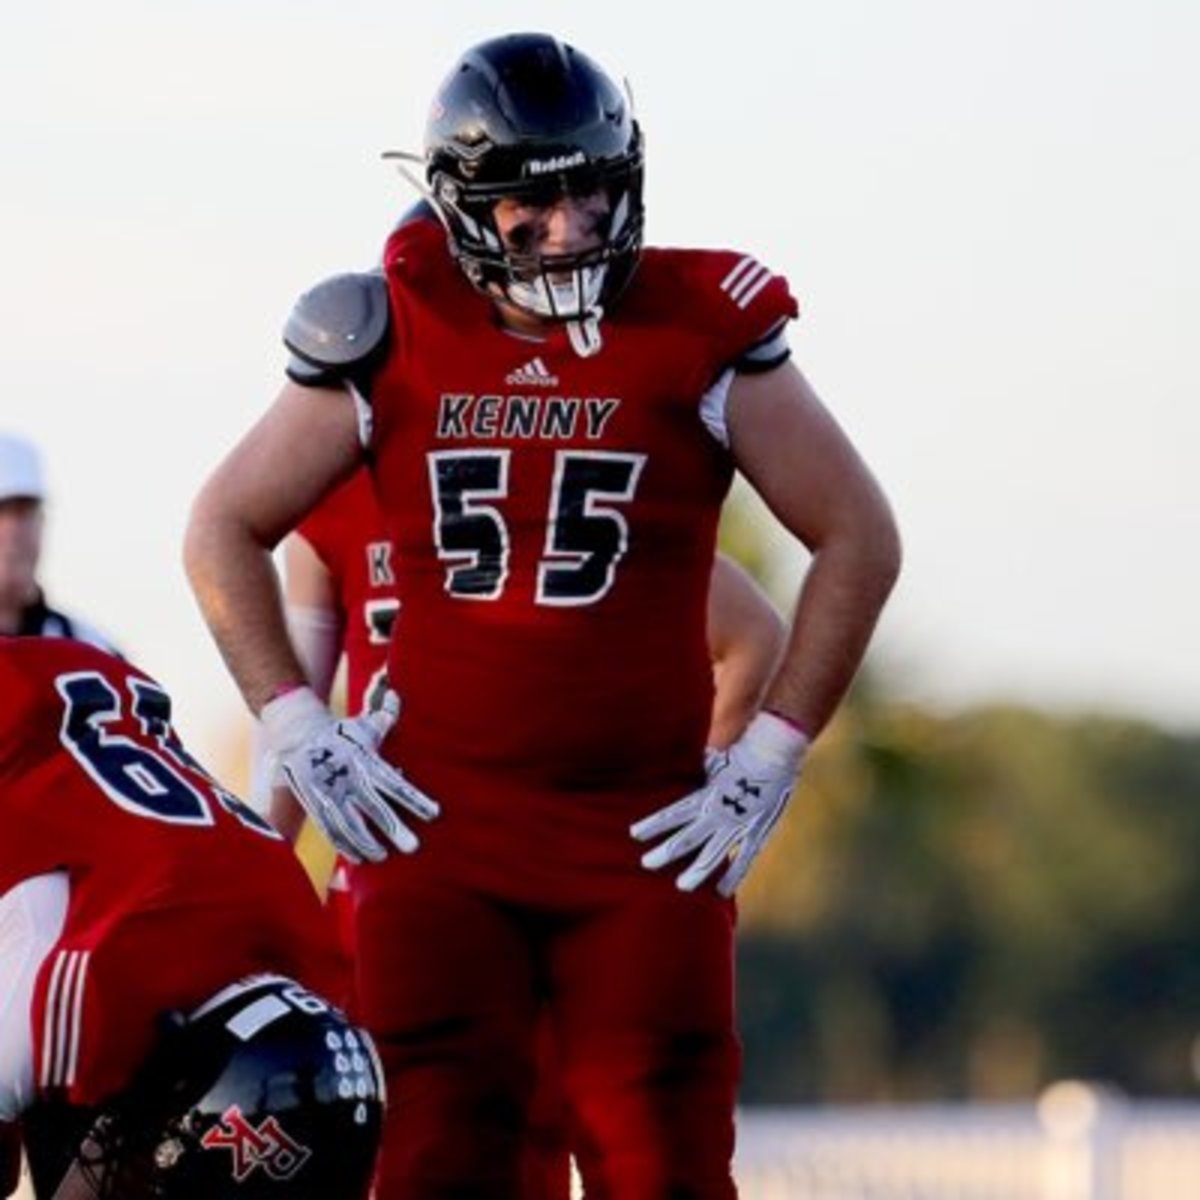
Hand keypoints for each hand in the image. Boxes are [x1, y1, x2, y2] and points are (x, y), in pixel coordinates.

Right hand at [259, 686, 438, 862]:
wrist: (299, 735)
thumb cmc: (342, 732)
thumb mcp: (365, 724)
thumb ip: (385, 716)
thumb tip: (397, 697)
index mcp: (367, 761)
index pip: (396, 784)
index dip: (415, 799)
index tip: (435, 814)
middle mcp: (350, 779)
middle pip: (376, 809)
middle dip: (394, 829)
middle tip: (413, 847)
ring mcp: (331, 793)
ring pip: (351, 824)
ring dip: (367, 843)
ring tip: (383, 856)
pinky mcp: (315, 802)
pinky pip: (330, 828)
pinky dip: (343, 844)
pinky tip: (358, 858)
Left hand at [631, 711, 807, 895]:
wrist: (772, 755)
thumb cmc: (739, 755)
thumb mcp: (710, 763)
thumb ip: (695, 774)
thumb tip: (676, 766)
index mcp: (703, 796)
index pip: (671, 814)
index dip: (652, 825)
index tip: (633, 834)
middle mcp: (716, 814)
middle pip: (685, 839)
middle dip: (664, 853)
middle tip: (646, 864)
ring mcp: (736, 826)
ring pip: (711, 855)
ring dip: (695, 872)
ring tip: (680, 886)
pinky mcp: (755, 833)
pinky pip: (744, 859)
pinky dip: (733, 876)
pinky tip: (722, 892)